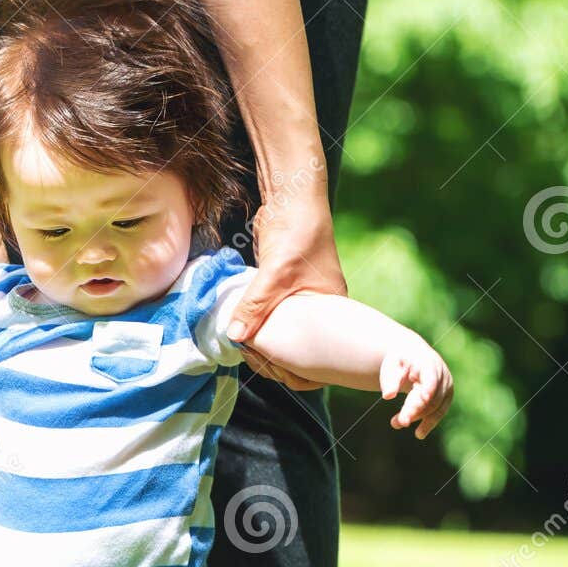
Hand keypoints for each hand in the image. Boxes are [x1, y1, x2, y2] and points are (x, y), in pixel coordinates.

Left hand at [232, 188, 347, 390]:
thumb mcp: (276, 274)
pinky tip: (241, 328)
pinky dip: (256, 321)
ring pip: (280, 330)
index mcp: (332, 311)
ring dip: (262, 338)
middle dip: (274, 354)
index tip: (267, 365)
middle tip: (249, 357)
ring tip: (243, 346)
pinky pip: (269, 313)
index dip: (295, 364)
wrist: (292, 201)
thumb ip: (255, 305)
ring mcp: (301, 298)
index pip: (318, 352)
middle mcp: (320, 308)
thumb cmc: (299, 235)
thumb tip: (235, 337)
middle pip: (297, 344)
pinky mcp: (282, 288)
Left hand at [379, 337, 452, 439]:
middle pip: (431, 397)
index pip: (431, 378)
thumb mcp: (390, 364)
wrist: (413, 354)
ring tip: (396, 424)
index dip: (429, 389)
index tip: (424, 398)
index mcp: (428, 363)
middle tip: (397, 423)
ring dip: (419, 419)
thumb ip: (389, 379)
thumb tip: (388, 396)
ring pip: (436, 407)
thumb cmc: (400, 360)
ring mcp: (447, 385)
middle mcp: (441, 374)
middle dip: (414, 411)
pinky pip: (440, 411)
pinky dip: (429, 423)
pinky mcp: (446, 396)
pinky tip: (419, 433)